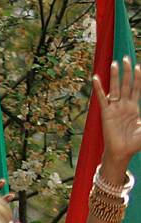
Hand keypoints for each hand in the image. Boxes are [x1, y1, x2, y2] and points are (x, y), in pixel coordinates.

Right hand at [93, 58, 140, 178]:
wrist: (122, 153)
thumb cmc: (135, 143)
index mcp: (134, 107)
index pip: (136, 87)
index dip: (137, 77)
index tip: (137, 66)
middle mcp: (124, 105)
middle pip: (126, 84)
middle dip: (126, 71)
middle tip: (125, 58)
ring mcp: (115, 108)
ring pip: (115, 88)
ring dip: (115, 76)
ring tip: (115, 63)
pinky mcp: (106, 113)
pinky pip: (102, 99)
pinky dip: (99, 88)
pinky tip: (96, 78)